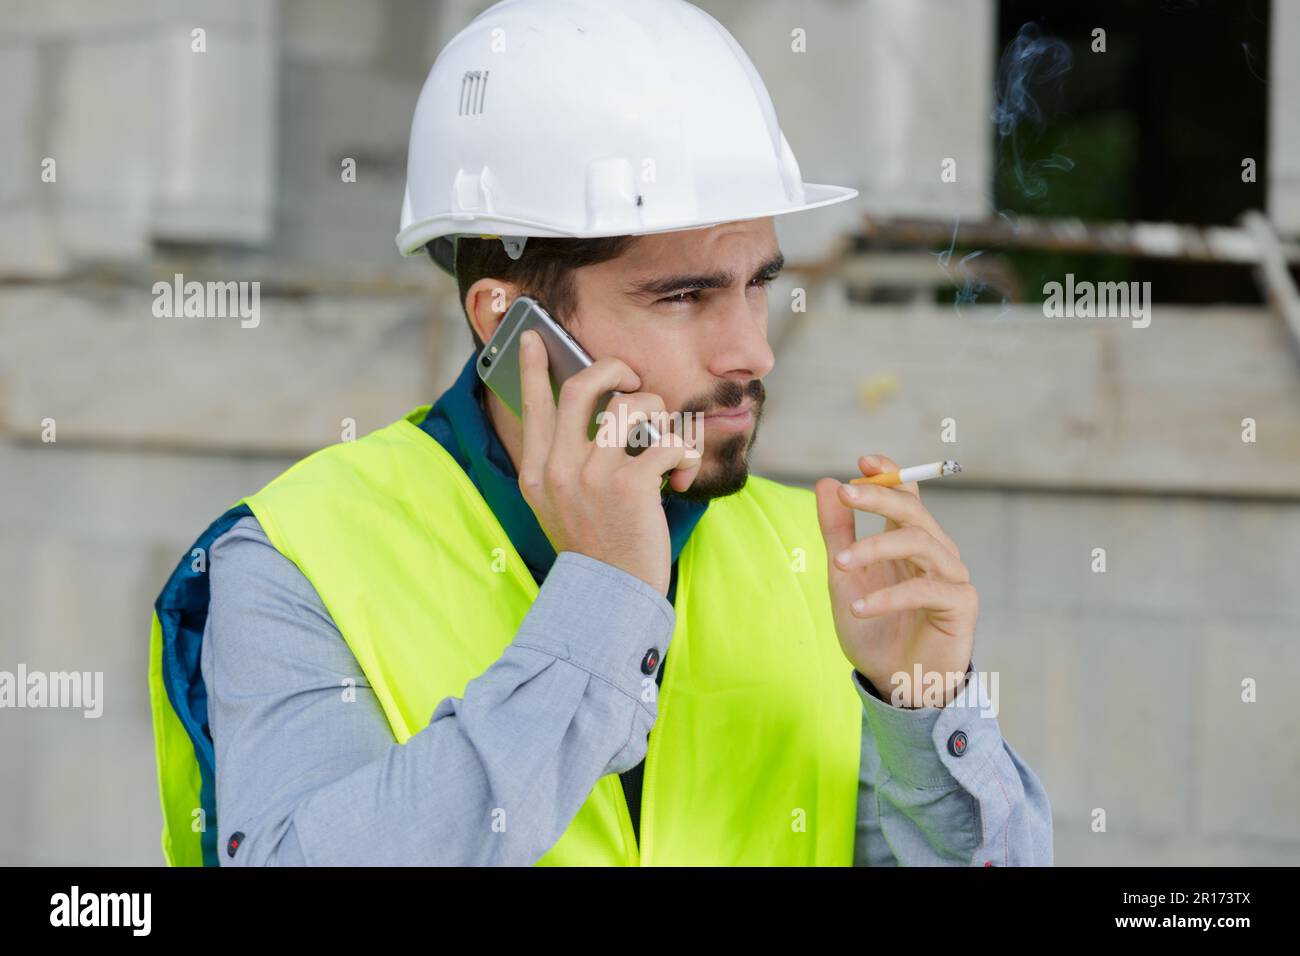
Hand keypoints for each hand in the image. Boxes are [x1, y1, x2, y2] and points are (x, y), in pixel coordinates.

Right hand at [516, 328, 701, 595]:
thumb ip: (566, 464)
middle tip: (632, 381)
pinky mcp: (631, 485)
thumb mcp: (561, 506)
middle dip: (613, 370)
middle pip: (581, 387)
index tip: (533, 336)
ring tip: (667, 445)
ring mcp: (593, 475)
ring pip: (632, 406)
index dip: (534, 366)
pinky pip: (668, 441)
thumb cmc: (596, 548)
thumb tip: (592, 419)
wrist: (610, 598)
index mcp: (538, 471)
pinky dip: (686, 456)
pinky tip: (684, 480)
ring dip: (660, 417)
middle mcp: (559, 467)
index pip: (533, 405)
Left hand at [814, 455, 976, 707]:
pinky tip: (859, 608)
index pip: (907, 495)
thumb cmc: (873, 629)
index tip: (862, 461)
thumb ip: (838, 533)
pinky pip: (926, 589)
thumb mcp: (845, 577)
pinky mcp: (962, 604)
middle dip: (879, 496)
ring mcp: (953, 576)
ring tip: (840, 564)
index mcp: (909, 541)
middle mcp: (935, 551)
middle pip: (914, 511)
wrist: (894, 683)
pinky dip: (889, 596)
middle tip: (846, 493)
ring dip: (876, 548)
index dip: (890, 473)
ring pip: (920, 543)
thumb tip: (824, 483)